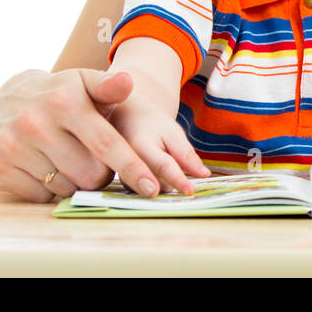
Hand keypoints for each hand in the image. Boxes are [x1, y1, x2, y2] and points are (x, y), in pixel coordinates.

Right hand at [0, 67, 196, 202]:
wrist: (6, 97)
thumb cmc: (60, 93)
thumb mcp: (85, 82)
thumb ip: (109, 86)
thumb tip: (128, 81)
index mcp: (65, 101)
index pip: (106, 143)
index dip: (131, 168)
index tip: (151, 188)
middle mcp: (35, 124)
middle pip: (88, 174)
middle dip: (100, 174)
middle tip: (95, 161)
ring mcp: (12, 146)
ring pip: (65, 188)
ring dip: (74, 181)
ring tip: (68, 159)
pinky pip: (39, 196)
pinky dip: (48, 188)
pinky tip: (45, 165)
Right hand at [104, 75, 210, 196]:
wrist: (124, 119)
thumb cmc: (152, 126)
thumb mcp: (172, 132)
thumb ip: (185, 153)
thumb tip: (204, 175)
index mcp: (139, 143)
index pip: (161, 165)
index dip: (177, 179)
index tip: (190, 191)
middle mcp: (121, 161)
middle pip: (153, 184)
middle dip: (168, 184)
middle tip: (177, 177)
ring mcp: (112, 173)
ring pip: (143, 191)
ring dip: (156, 186)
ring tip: (156, 166)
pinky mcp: (107, 182)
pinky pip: (132, 193)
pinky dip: (145, 189)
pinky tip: (147, 178)